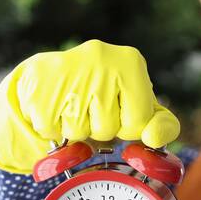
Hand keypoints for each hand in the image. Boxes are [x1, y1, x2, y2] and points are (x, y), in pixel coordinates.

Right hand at [0, 39, 180, 173]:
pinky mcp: (39, 89)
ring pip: (79, 133)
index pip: (139, 122)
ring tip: (71, 105)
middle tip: (90, 106)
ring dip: (76, 129)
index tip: (119, 111)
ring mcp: (69, 73)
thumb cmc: (102, 92)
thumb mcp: (138, 100)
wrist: (47, 76)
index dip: (127, 125)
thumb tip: (155, 138)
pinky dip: (53, 128)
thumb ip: (160, 123)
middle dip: (100, 128)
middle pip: (108, 129)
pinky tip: (54, 107)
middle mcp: (102, 61)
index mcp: (130, 62)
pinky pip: (53, 132)